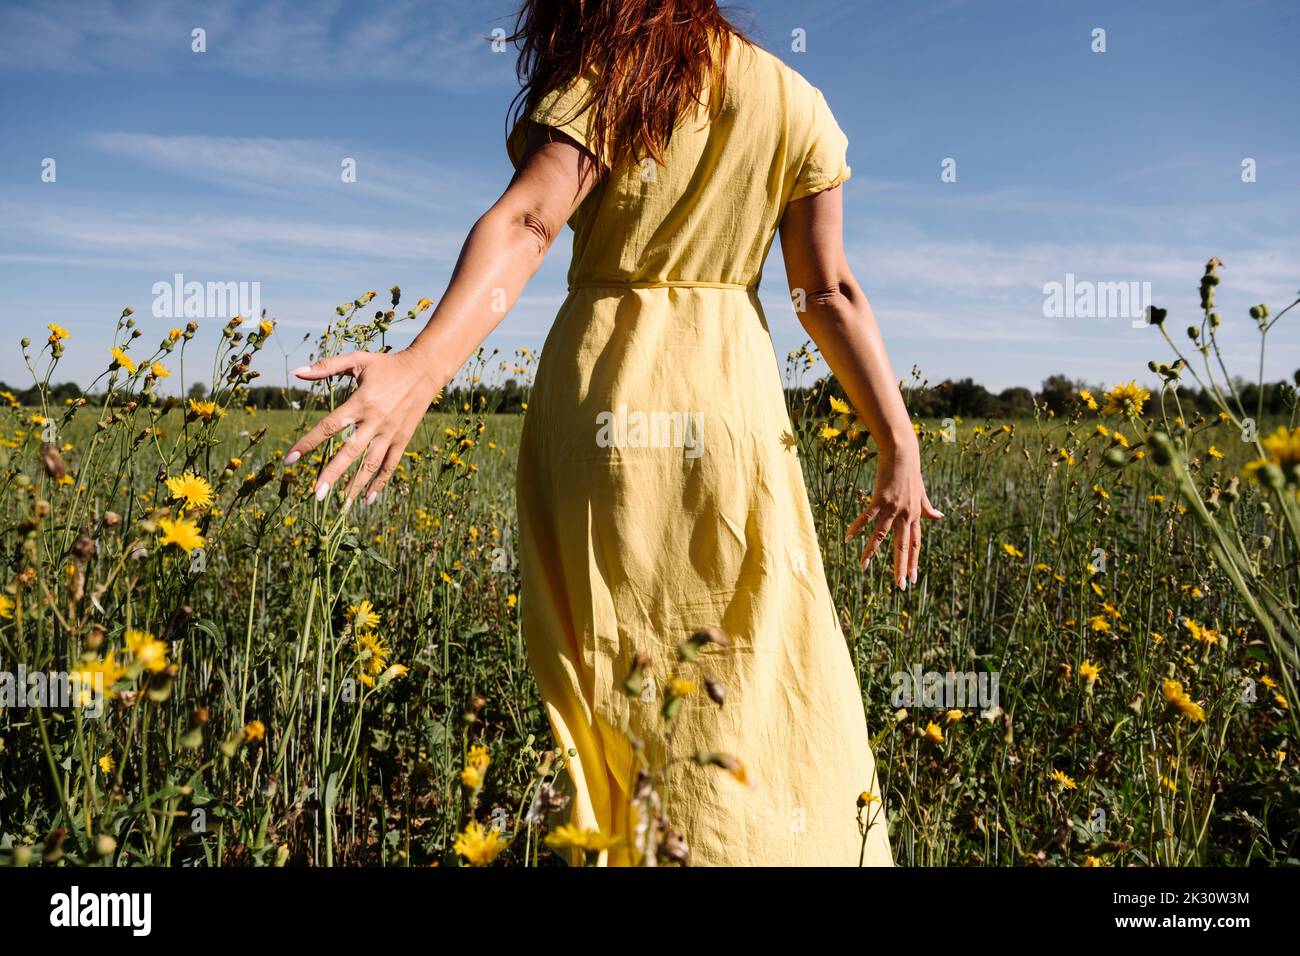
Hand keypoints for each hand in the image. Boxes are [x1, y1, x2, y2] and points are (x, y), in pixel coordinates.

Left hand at [284, 348, 441, 504]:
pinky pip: (390, 465)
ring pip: (371, 464)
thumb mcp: (357, 360)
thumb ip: (327, 366)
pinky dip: (379, 482)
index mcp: (361, 402)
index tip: (289, 459)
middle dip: (332, 475)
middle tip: (316, 494)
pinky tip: (367, 500)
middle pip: (350, 452)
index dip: (308, 443)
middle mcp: (376, 421)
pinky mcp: (403, 439)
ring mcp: (391, 432)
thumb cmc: (387, 365)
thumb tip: (297, 371)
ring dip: (355, 485)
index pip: (329, 426)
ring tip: (340, 505)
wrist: (426, 370)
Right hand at [844, 440, 942, 588]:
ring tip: (862, 568)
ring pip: (881, 536)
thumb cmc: (911, 472)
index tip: (911, 579)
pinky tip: (848, 538)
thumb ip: (929, 507)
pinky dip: (857, 528)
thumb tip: (940, 517)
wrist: (903, 453)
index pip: (915, 544)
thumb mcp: (922, 492)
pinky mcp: (880, 499)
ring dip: (871, 553)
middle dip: (900, 567)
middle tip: (899, 586)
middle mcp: (906, 515)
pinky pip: (867, 517)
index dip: (913, 562)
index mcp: (915, 515)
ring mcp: (893, 508)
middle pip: (902, 546)